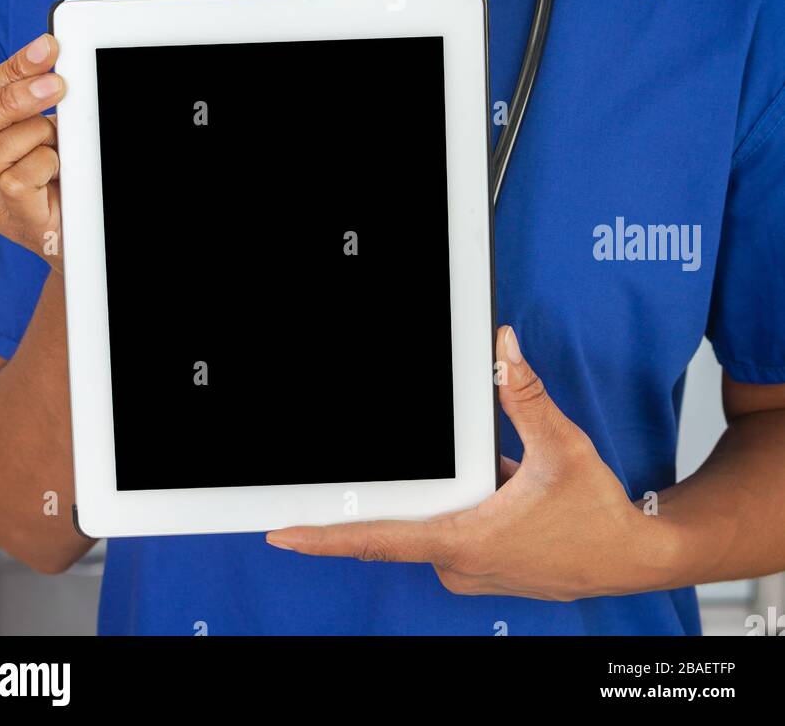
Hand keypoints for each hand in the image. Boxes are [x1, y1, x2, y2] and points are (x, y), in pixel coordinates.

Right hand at [0, 33, 65, 268]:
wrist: (82, 237)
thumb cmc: (60, 179)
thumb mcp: (44, 131)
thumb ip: (38, 98)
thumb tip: (49, 54)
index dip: (8, 68)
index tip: (48, 49)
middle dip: (10, 97)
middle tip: (57, 85)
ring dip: (35, 135)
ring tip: (58, 141)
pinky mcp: (11, 220)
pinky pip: (15, 182)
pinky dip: (44, 164)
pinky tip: (59, 168)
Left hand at [265, 325, 675, 599]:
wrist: (634, 557)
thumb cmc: (598, 518)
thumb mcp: (560, 448)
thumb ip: (526, 398)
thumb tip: (503, 350)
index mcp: (466, 539)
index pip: (379, 538)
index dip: (326, 536)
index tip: (284, 532)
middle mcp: (461, 561)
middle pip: (399, 523)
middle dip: (382, 495)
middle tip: (348, 476)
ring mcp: (473, 566)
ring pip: (429, 521)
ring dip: (434, 495)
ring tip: (472, 472)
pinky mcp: (486, 563)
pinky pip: (452, 526)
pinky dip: (456, 502)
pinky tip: (492, 481)